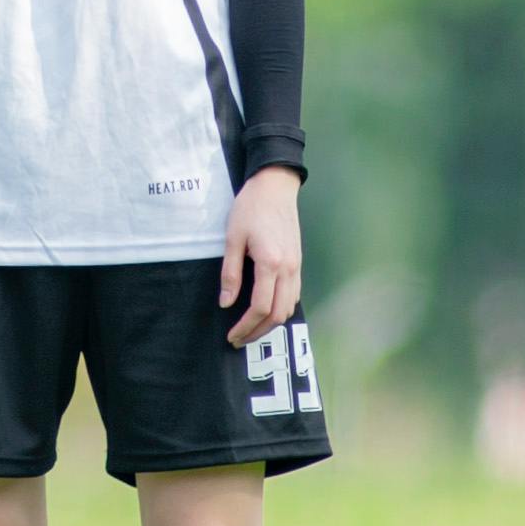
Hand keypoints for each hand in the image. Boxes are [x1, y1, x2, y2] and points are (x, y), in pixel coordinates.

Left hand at [219, 166, 303, 347]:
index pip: (259, 307)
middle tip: (239, 338)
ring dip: (270, 324)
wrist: (275, 187)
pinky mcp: (298, 263)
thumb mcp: (233, 238)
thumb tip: (226, 303)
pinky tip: (265, 310)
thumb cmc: (251, 208)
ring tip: (250, 328)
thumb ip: (230, 273)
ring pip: (289, 308)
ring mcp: (296, 267)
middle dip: (258, 332)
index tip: (231, 335)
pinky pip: (294, 296)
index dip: (245, 326)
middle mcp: (288, 269)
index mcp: (270, 263)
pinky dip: (281, 309)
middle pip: (278, 315)